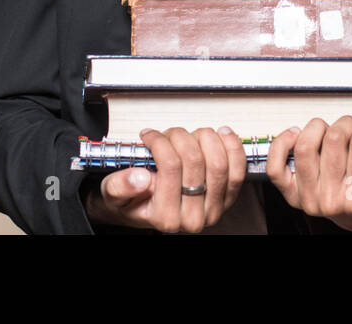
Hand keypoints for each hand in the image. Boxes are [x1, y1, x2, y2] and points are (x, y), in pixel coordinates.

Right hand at [82, 126, 247, 231]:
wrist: (146, 211)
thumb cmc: (131, 200)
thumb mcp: (113, 194)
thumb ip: (121, 187)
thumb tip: (139, 178)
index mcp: (165, 218)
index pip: (170, 167)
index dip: (159, 142)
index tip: (149, 134)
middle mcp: (193, 218)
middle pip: (195, 162)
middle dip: (180, 137)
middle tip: (169, 132)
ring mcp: (213, 209)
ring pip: (219, 164)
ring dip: (206, 139)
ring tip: (190, 134)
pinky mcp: (227, 199)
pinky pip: (238, 170)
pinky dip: (232, 147)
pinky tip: (221, 134)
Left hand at [266, 116, 351, 233]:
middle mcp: (330, 200)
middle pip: (334, 140)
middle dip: (349, 124)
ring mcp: (308, 197)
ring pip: (306, 146)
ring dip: (320, 127)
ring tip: (332, 131)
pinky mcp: (291, 193)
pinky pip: (276, 166)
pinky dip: (283, 144)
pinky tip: (298, 134)